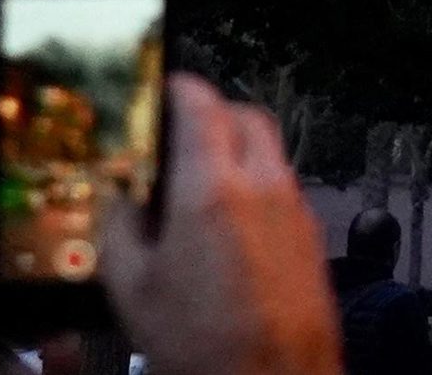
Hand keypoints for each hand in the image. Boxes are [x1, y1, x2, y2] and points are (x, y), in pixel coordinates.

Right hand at [101, 76, 335, 374]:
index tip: (161, 89)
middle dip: (211, 112)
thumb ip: (121, 228)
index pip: (201, 103)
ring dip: (235, 149)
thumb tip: (121, 198)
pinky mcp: (311, 234)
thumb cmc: (203, 343)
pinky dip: (255, 184)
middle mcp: (264, 185)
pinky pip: (283, 187)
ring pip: (268, 151)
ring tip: (195, 183)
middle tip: (176, 132)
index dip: (177, 87)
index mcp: (213, 188)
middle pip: (245, 115)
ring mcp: (295, 208)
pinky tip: (226, 223)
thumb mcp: (132, 288)